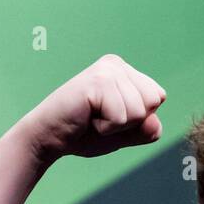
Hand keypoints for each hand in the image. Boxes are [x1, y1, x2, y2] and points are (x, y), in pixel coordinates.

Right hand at [20, 54, 166, 162]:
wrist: (47, 138)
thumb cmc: (82, 134)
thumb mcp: (122, 134)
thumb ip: (145, 130)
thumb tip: (155, 122)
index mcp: (125, 71)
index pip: (157, 97)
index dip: (137, 119)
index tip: (108, 117)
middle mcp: (117, 65)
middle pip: (152, 102)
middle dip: (129, 122)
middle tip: (99, 119)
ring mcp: (108, 71)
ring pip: (139, 111)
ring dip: (115, 126)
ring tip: (91, 118)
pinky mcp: (98, 82)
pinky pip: (122, 118)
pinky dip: (106, 128)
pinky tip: (87, 119)